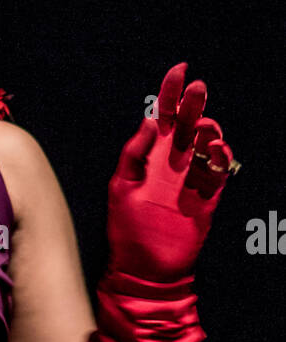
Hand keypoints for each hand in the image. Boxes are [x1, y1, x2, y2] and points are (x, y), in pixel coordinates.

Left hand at [105, 63, 237, 282]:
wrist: (144, 271)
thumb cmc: (126, 231)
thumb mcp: (121, 188)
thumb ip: (134, 154)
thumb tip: (148, 120)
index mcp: (151, 157)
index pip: (162, 116)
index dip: (171, 92)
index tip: (179, 70)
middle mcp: (173, 164)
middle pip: (188, 124)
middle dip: (194, 103)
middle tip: (198, 89)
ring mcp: (191, 180)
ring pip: (206, 145)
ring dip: (207, 130)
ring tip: (202, 127)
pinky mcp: (207, 199)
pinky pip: (219, 173)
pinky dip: (221, 158)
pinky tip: (215, 149)